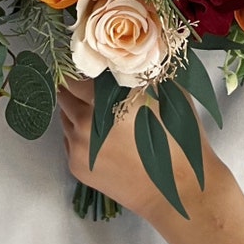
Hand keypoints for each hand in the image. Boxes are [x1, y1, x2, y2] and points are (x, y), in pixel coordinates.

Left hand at [57, 78, 232, 226]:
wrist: (179, 187)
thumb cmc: (177, 137)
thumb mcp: (165, 91)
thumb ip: (138, 72)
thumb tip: (121, 56)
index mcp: (105, 99)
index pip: (74, 75)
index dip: (81, 69)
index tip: (89, 66)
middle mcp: (85, 121)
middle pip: (64, 95)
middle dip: (76, 89)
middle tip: (93, 88)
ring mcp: (78, 146)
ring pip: (65, 118)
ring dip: (77, 112)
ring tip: (101, 114)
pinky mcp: (78, 167)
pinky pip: (70, 141)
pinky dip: (80, 135)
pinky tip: (103, 137)